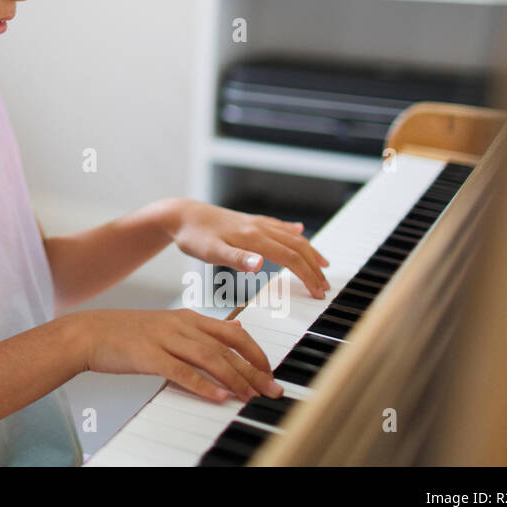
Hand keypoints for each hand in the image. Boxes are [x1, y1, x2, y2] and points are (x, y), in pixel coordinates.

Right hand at [76, 308, 283, 402]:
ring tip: (251, 395)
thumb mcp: (166, 328)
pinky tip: (219, 396)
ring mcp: (165, 339)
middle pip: (226, 347)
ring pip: (210, 358)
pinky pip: (182, 372)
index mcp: (187, 318)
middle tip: (271, 389)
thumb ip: (194, 337)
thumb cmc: (127, 334)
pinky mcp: (149, 356)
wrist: (89, 332)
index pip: (232, 332)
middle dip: (253, 370)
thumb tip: (224, 349)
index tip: (270, 371)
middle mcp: (180, 325)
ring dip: (235, 378)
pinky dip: (203, 385)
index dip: (255, 352)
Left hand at [170, 200, 330, 298]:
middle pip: (297, 247)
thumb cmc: (194, 236)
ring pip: (291, 236)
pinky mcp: (249, 221)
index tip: (318, 292)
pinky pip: (278, 226)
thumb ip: (236, 259)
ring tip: (322, 264)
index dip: (307, 275)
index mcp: (253, 238)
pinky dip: (293, 233)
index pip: (291, 258)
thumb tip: (260, 264)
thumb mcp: (211, 251)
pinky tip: (299, 231)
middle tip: (324, 286)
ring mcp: (255, 223)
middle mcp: (259, 227)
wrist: (181, 214)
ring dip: (310, 251)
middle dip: (314, 267)